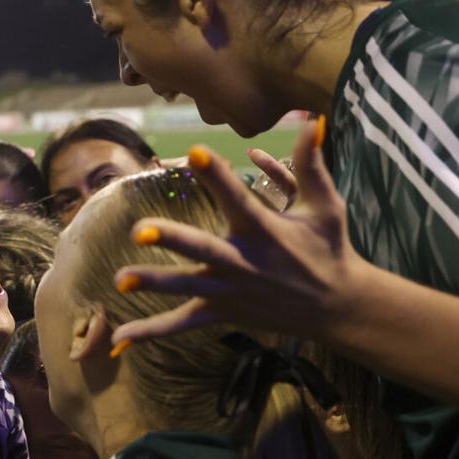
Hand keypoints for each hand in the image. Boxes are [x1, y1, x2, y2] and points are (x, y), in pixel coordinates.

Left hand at [112, 117, 367, 346]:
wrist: (338, 306)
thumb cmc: (329, 248)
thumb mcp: (325, 205)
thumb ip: (311, 163)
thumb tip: (311, 120)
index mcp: (264, 230)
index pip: (236, 197)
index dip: (216, 174)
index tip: (193, 152)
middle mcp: (243, 261)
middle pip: (202, 248)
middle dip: (172, 239)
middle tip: (140, 230)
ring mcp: (230, 289)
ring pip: (186, 287)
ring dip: (154, 283)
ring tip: (120, 280)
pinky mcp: (223, 311)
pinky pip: (183, 323)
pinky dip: (152, 331)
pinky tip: (120, 339)